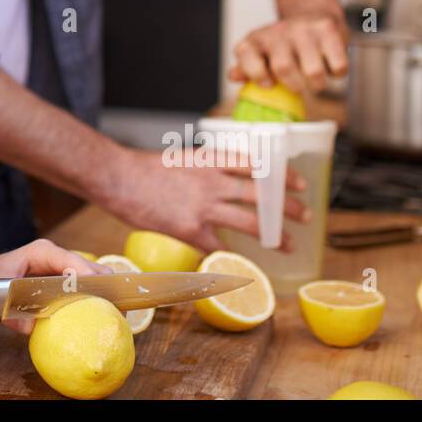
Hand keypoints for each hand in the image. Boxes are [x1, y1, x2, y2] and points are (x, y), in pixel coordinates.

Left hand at [0, 239, 110, 334]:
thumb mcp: (3, 300)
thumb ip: (18, 316)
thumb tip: (37, 328)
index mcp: (41, 252)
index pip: (69, 260)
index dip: (85, 274)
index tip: (99, 289)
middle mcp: (55, 255)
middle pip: (88, 265)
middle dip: (104, 284)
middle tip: (119, 304)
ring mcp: (61, 264)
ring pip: (92, 272)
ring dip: (105, 289)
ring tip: (120, 308)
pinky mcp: (65, 275)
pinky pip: (86, 281)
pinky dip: (98, 294)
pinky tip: (109, 309)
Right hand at [106, 149, 310, 254]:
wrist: (116, 177)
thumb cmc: (142, 168)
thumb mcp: (181, 158)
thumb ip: (205, 169)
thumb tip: (222, 181)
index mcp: (210, 160)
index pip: (257, 165)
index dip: (282, 175)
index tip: (299, 183)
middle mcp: (213, 181)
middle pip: (262, 195)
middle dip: (287, 207)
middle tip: (305, 215)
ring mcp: (203, 207)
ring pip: (251, 223)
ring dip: (274, 235)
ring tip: (289, 243)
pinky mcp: (190, 229)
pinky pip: (220, 246)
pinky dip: (233, 254)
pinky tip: (243, 263)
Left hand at [227, 11, 348, 92]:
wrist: (312, 13)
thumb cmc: (285, 44)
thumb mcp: (260, 53)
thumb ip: (246, 68)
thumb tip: (234, 76)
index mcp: (256, 39)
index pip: (245, 53)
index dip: (256, 74)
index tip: (269, 84)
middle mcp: (278, 31)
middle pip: (284, 68)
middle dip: (295, 86)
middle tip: (299, 86)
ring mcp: (303, 29)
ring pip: (313, 72)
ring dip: (318, 84)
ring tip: (315, 78)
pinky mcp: (328, 30)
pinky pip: (337, 66)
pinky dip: (336, 74)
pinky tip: (330, 65)